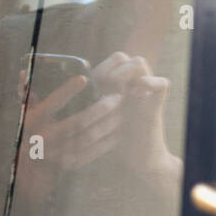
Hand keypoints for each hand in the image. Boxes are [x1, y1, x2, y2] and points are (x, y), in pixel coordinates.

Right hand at [12, 71, 122, 202]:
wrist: (29, 167)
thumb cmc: (30, 131)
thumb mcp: (25, 113)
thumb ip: (26, 94)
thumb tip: (25, 72)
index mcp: (33, 121)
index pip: (52, 103)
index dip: (67, 91)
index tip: (84, 79)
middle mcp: (45, 137)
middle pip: (78, 121)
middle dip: (100, 108)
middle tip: (116, 98)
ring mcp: (58, 152)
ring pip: (89, 136)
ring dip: (108, 124)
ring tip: (121, 113)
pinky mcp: (69, 163)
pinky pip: (93, 152)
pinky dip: (107, 142)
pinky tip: (117, 132)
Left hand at [90, 52, 179, 188]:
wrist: (136, 160)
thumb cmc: (110, 141)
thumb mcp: (90, 119)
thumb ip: (81, 102)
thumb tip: (53, 91)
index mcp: (115, 86)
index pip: (111, 59)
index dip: (100, 66)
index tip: (90, 84)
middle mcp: (130, 85)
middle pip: (123, 56)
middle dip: (108, 68)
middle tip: (102, 86)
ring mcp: (144, 93)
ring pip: (140, 62)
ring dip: (123, 72)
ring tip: (115, 89)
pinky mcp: (156, 105)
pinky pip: (162, 83)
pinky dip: (150, 83)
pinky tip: (134, 94)